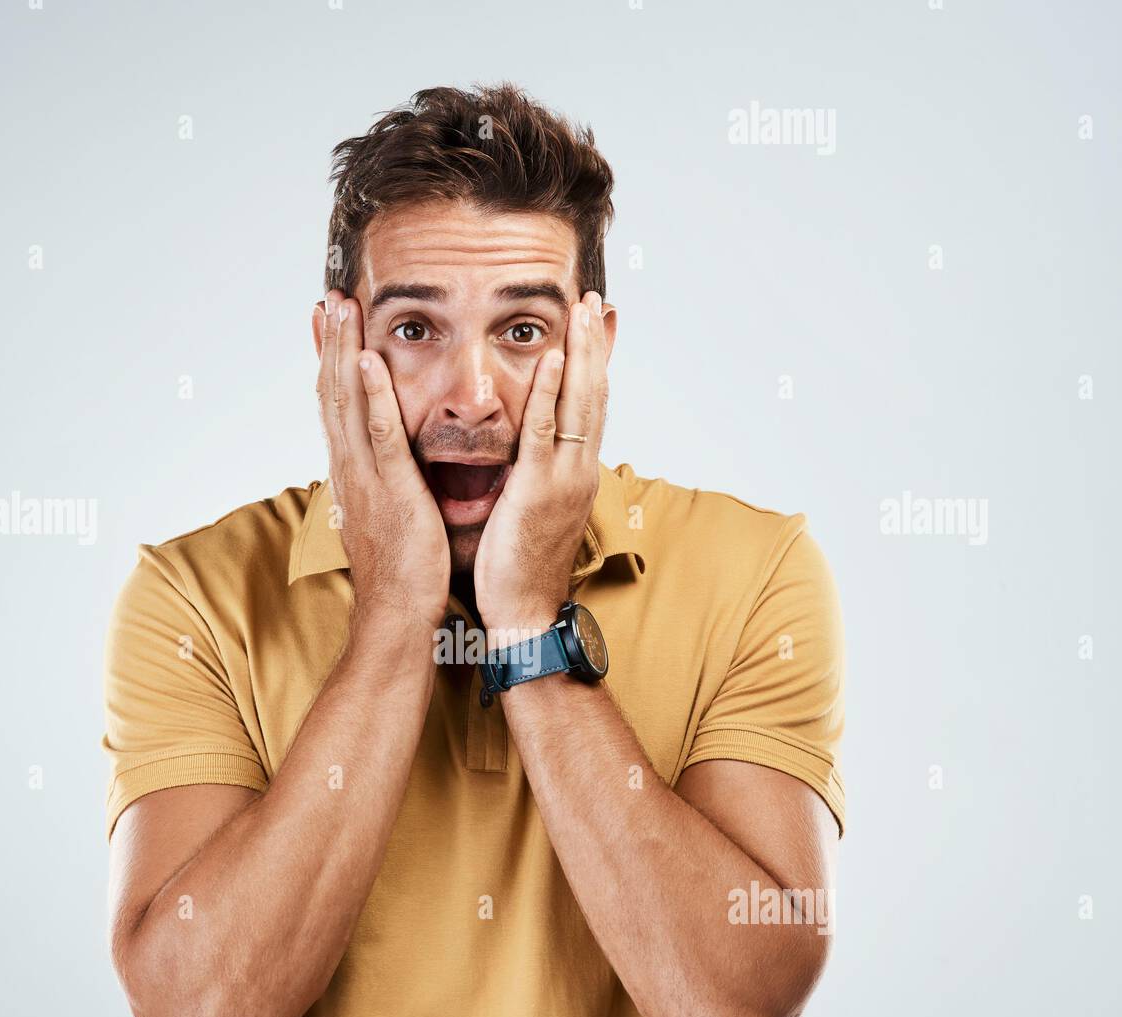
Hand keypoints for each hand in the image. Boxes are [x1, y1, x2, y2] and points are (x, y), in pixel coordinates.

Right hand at [315, 290, 449, 632]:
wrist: (397, 615)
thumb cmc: (401, 575)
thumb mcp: (388, 518)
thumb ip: (385, 486)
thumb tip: (386, 469)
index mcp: (352, 474)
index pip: (335, 407)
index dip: (329, 362)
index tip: (326, 323)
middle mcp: (350, 468)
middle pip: (332, 393)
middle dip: (329, 341)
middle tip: (327, 295)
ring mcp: (366, 477)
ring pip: (348, 402)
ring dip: (342, 350)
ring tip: (341, 305)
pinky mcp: (391, 489)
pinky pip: (379, 433)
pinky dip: (371, 394)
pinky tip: (368, 359)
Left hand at [474, 291, 608, 642]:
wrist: (524, 612)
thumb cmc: (521, 567)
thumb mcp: (533, 510)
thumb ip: (534, 474)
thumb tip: (528, 450)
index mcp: (578, 473)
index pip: (593, 406)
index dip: (598, 363)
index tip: (600, 324)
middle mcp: (580, 469)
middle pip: (595, 394)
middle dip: (596, 344)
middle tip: (595, 299)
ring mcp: (564, 478)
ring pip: (578, 403)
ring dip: (581, 352)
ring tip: (582, 308)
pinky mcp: (538, 489)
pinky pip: (545, 431)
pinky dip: (550, 391)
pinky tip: (551, 357)